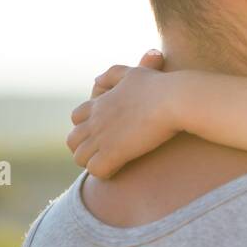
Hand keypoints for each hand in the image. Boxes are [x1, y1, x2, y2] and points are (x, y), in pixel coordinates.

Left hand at [66, 49, 176, 177]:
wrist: (174, 99)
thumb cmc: (159, 86)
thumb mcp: (132, 73)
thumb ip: (112, 75)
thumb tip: (96, 80)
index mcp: (99, 103)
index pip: (76, 118)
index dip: (87, 128)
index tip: (104, 133)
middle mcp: (95, 120)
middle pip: (72, 141)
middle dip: (85, 148)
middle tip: (106, 152)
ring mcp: (102, 137)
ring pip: (80, 158)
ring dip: (93, 162)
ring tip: (113, 162)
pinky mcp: (113, 152)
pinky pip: (95, 170)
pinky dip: (105, 172)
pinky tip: (121, 167)